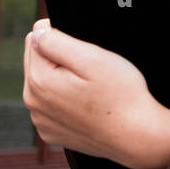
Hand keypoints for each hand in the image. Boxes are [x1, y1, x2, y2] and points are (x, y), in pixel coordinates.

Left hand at [22, 19, 169, 168]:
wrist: (135, 136)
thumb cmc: (120, 96)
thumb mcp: (92, 58)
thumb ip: (56, 41)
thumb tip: (37, 32)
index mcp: (39, 81)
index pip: (36, 39)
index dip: (61, 37)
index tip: (82, 52)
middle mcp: (34, 104)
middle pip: (37, 61)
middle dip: (60, 58)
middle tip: (89, 70)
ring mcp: (42, 121)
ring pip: (44, 82)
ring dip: (61, 77)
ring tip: (90, 87)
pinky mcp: (52, 132)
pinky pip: (51, 103)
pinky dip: (65, 98)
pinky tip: (86, 103)